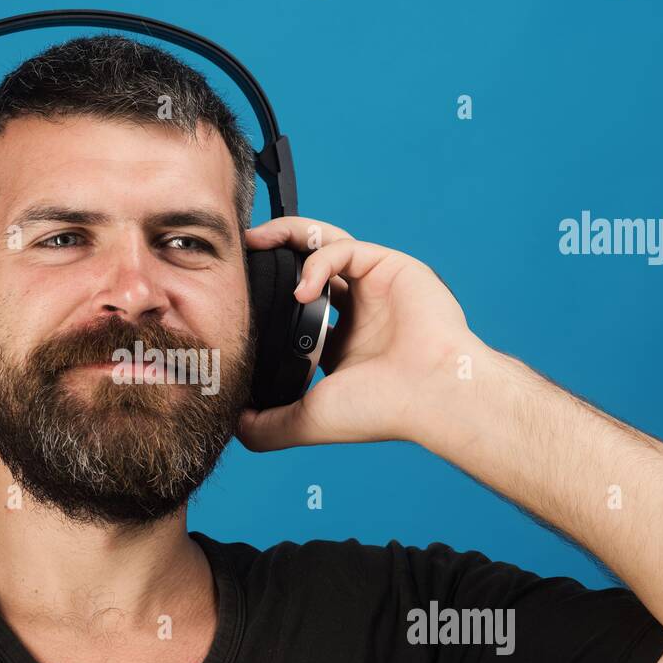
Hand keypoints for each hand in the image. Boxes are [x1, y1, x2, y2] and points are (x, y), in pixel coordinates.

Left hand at [237, 216, 480, 450]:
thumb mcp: (308, 420)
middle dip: (272, 255)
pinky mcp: (389, 266)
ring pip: (323, 243)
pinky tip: (303, 290)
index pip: (296, 308)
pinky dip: (317, 260)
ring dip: (287, 236)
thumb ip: (268, 425)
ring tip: (255, 242)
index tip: (235, 298)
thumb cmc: (380, 410)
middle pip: (306, 266)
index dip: (266, 300)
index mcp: (340, 344)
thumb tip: (232, 424)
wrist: (431, 394)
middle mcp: (357, 311)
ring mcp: (374, 286)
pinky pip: (343, 248)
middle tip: (240, 254)